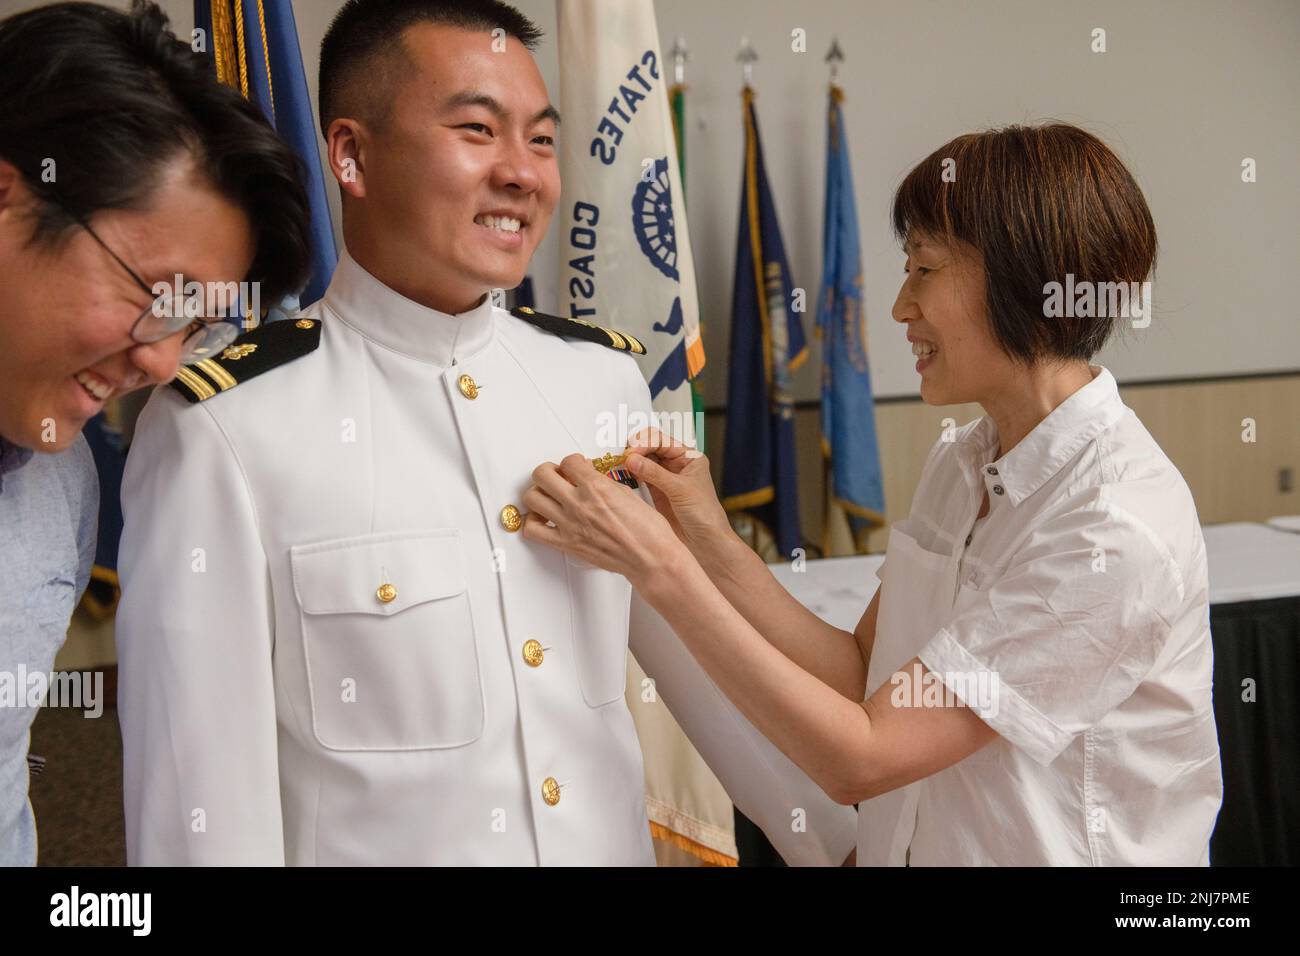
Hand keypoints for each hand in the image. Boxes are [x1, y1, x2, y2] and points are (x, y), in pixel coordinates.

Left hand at [521, 452, 686, 586]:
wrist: (650, 558)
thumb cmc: (647, 531)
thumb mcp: (627, 493)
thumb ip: (602, 483)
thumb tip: (589, 478)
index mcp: (597, 487)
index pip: (568, 461)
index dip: (572, 461)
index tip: (576, 466)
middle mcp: (579, 504)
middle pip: (542, 474)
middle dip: (549, 471)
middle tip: (557, 476)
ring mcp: (570, 524)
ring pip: (532, 498)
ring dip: (538, 492)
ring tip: (548, 495)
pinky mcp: (567, 544)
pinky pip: (533, 530)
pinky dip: (533, 522)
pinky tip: (544, 519)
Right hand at [623, 428, 731, 556]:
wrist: (705, 543)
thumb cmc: (705, 514)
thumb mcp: (680, 490)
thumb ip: (655, 473)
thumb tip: (631, 459)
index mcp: (688, 457)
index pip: (661, 440)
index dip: (644, 443)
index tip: (631, 453)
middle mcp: (675, 465)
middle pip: (649, 448)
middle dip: (634, 451)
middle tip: (622, 459)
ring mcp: (664, 479)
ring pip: (641, 463)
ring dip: (630, 464)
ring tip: (618, 468)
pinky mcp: (654, 493)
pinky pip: (638, 479)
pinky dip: (629, 478)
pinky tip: (622, 478)